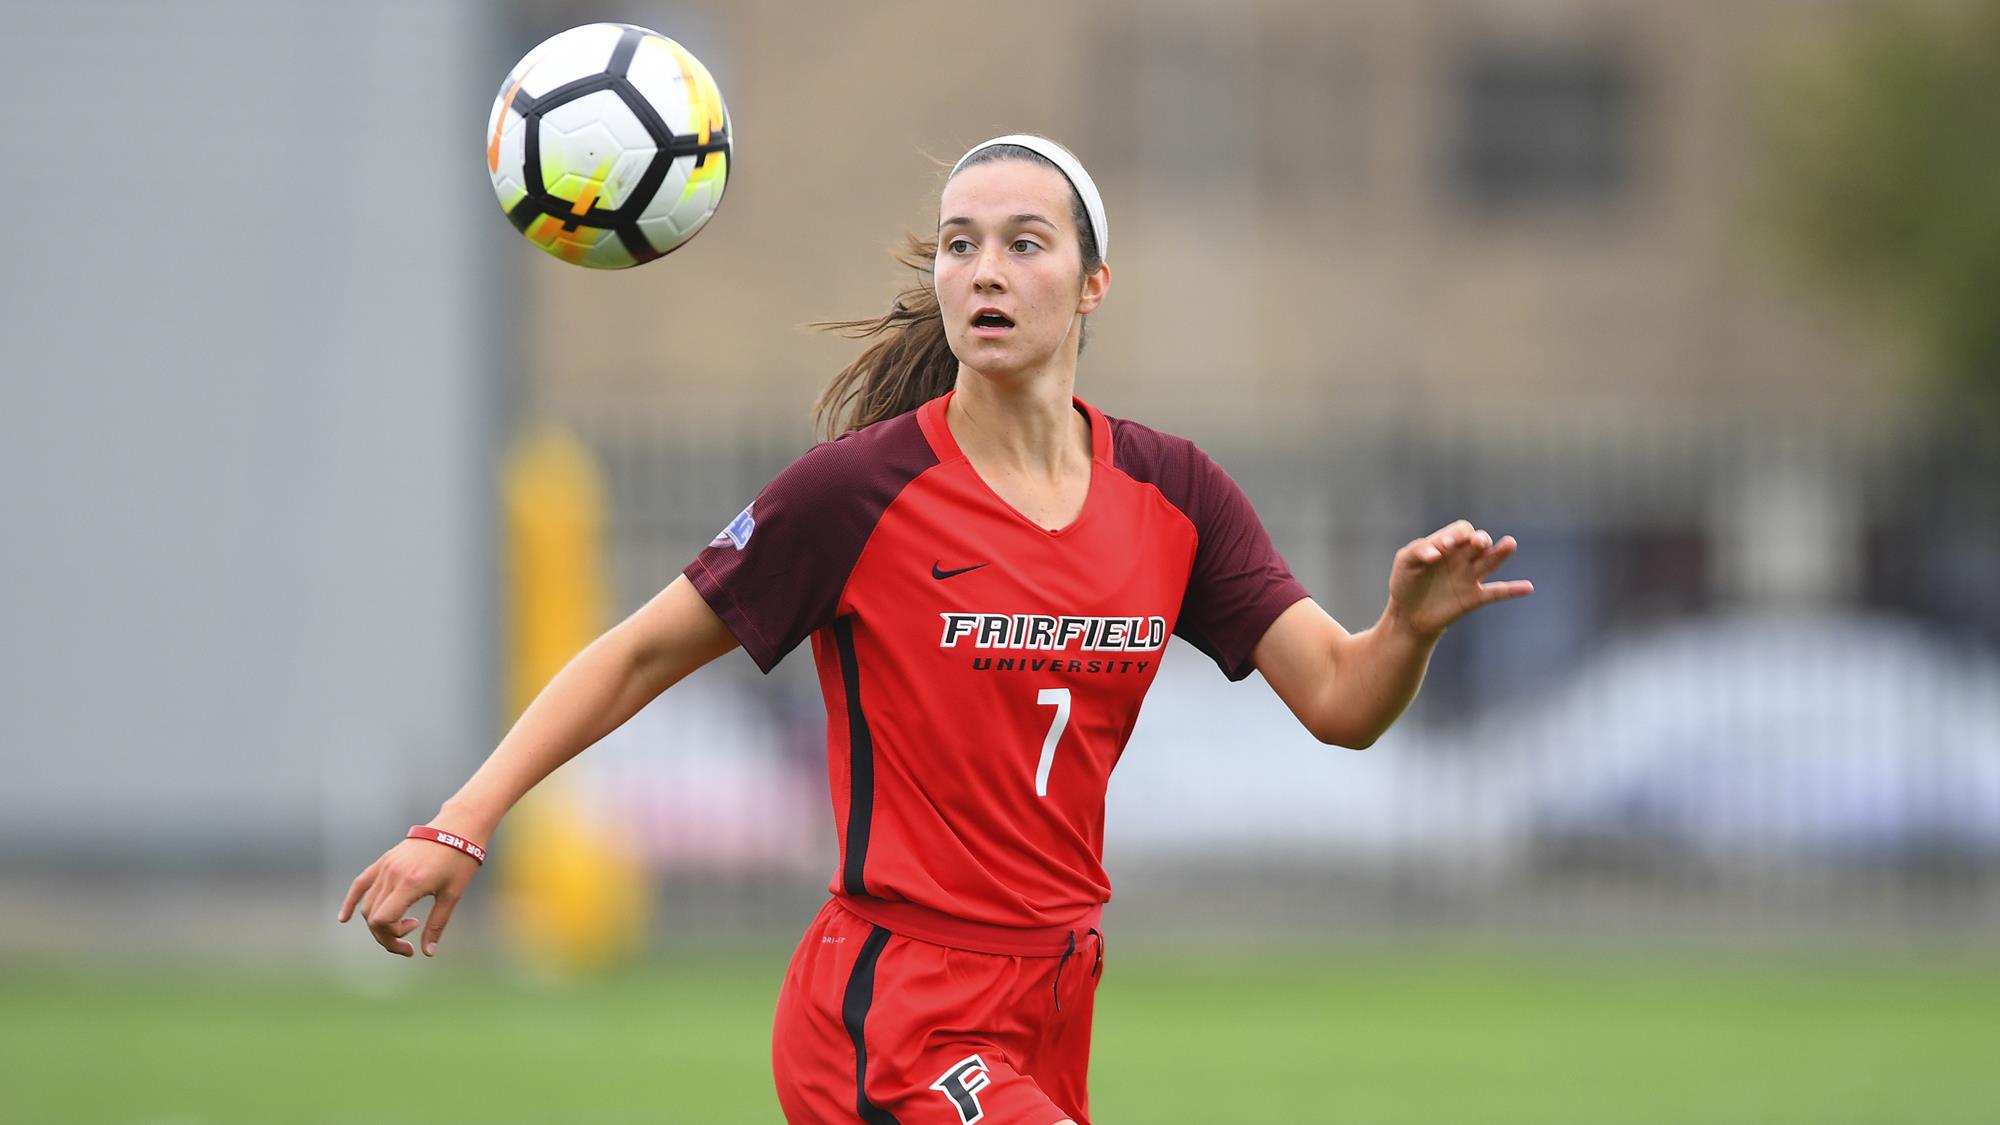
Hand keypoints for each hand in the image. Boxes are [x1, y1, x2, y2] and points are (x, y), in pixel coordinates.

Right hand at [337, 828, 481, 957]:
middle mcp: (392, 874)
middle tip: (408, 945)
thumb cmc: (460, 860)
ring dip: (378, 924)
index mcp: (410, 883)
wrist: (458, 827)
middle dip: (386, 936)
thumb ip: (436, 925)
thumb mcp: (452, 895)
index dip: (392, 938)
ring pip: (368, 904)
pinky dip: (351, 902)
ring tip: (403, 928)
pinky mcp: (384, 861)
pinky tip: (344, 918)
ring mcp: (386, 866)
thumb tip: (428, 953)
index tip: (411, 942)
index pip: (382, 920)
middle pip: (372, 916)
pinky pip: (361, 884)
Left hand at [1388, 519, 1533, 637]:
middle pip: (1480, 542)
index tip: (1445, 547)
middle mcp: (1462, 557)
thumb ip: (1419, 550)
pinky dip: (1513, 590)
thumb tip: (1437, 553)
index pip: (1461, 531)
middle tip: (1475, 543)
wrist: (1407, 614)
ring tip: (1510, 543)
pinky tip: (1528, 588)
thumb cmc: (1406, 582)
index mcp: (1447, 544)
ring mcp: (1470, 577)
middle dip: (1479, 540)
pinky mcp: (1474, 598)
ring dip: (1500, 552)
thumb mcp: (1405, 561)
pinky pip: (1497, 592)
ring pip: (1490, 561)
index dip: (1457, 535)